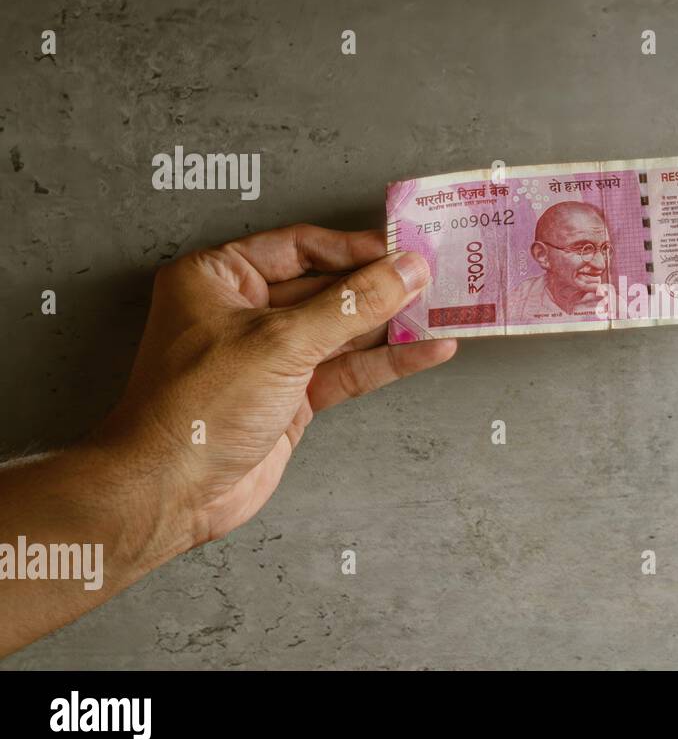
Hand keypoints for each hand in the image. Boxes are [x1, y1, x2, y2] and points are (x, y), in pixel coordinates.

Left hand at [92, 223, 455, 552]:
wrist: (171, 492)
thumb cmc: (197, 407)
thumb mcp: (282, 342)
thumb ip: (352, 304)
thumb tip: (406, 270)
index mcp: (218, 277)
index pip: (300, 246)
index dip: (356, 248)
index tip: (405, 250)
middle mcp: (243, 311)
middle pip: (327, 287)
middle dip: (380, 286)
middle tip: (434, 278)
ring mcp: (270, 356)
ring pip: (343, 330)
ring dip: (392, 324)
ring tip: (444, 310)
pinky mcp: (292, 396)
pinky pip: (348, 369)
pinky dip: (388, 361)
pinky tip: (428, 349)